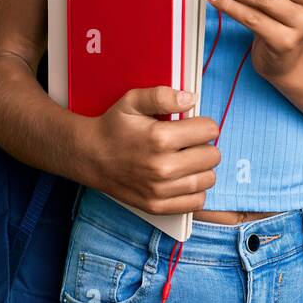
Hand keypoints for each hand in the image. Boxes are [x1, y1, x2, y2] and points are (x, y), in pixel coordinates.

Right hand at [82, 86, 220, 215]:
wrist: (89, 156)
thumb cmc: (113, 127)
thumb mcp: (132, 101)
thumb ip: (162, 96)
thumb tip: (190, 99)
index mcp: (160, 138)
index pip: (210, 130)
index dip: (204, 124)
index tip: (193, 125)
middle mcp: (162, 167)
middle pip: (213, 156)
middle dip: (205, 145)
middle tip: (189, 143)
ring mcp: (160, 190)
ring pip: (208, 179)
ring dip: (202, 168)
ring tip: (187, 159)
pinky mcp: (157, 206)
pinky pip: (196, 201)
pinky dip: (195, 190)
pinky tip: (183, 178)